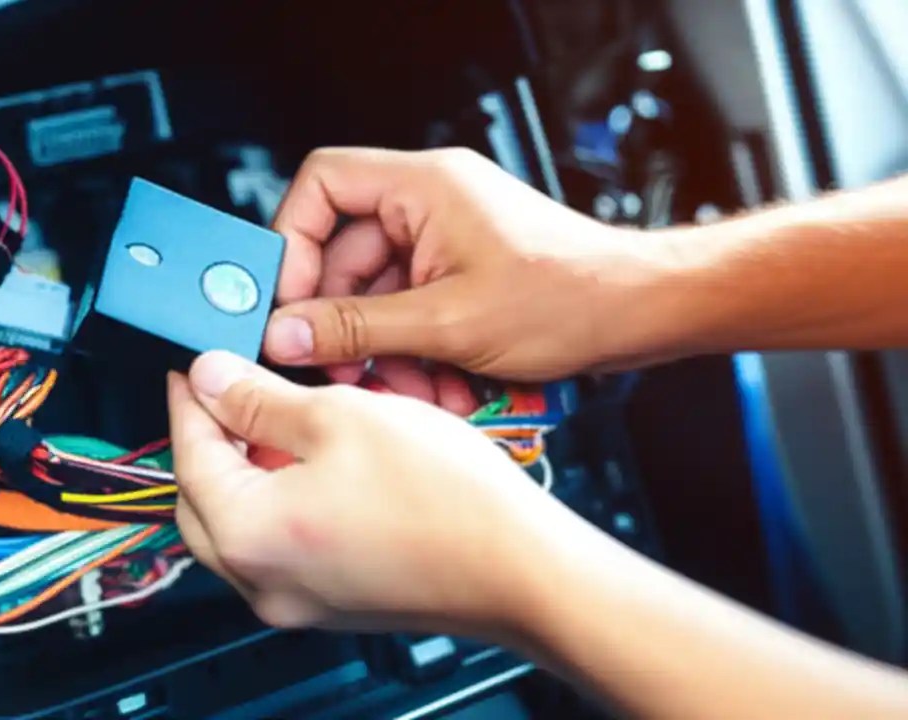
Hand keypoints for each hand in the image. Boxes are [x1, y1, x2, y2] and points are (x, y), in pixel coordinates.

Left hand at [167, 350, 573, 634]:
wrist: (522, 567)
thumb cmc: (445, 498)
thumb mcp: (339, 416)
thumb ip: (259, 398)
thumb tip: (210, 379)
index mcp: (248, 536)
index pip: (188, 453)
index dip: (189, 398)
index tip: (194, 364)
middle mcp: (260, 582)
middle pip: (201, 498)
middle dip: (208, 439)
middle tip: (227, 388)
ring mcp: (295, 601)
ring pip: (237, 525)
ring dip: (242, 471)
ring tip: (273, 419)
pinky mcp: (330, 603)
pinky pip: (278, 546)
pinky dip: (276, 502)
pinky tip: (309, 464)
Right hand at [264, 147, 668, 407]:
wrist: (638, 315)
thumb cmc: (570, 297)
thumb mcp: (445, 323)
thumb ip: (355, 327)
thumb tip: (287, 332)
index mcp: (423, 186)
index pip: (323, 184)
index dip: (294, 241)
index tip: (287, 298)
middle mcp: (429, 203)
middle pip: (343, 252)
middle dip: (341, 319)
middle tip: (336, 367)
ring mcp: (444, 239)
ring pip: (375, 292)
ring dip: (380, 348)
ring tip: (403, 390)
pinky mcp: (459, 273)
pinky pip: (408, 309)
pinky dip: (412, 351)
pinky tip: (434, 388)